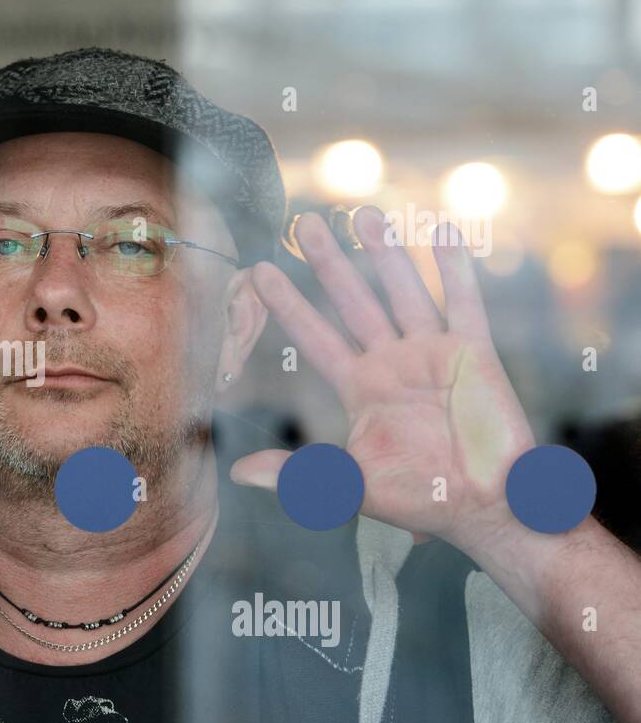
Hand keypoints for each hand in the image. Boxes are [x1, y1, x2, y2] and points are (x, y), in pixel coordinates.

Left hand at [230, 208, 533, 549]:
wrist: (483, 509)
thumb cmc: (418, 500)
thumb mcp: (348, 486)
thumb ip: (298, 474)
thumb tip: (239, 472)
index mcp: (359, 388)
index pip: (314, 336)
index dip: (288, 305)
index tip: (259, 271)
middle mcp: (392, 363)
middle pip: (354, 301)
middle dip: (330, 262)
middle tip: (305, 223)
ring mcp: (433, 354)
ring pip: (403, 292)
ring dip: (385, 253)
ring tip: (363, 213)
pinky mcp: (474, 355)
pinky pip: (463, 302)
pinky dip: (453, 268)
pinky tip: (440, 231)